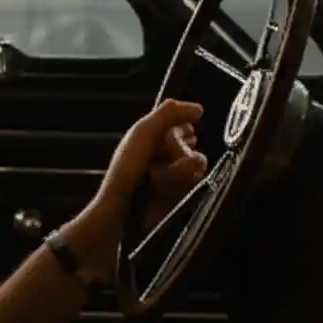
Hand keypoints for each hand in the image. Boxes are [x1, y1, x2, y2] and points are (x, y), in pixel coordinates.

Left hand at [61, 99, 205, 285]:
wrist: (122, 213)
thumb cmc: (127, 171)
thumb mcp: (143, 133)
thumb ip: (169, 113)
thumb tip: (199, 109)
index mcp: (156, 137)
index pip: (184, 123)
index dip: (177, 130)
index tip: (163, 138)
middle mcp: (168, 154)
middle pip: (193, 142)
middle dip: (175, 152)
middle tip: (154, 162)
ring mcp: (177, 175)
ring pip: (198, 162)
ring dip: (174, 171)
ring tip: (154, 181)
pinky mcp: (184, 195)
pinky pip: (197, 181)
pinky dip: (178, 185)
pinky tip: (163, 192)